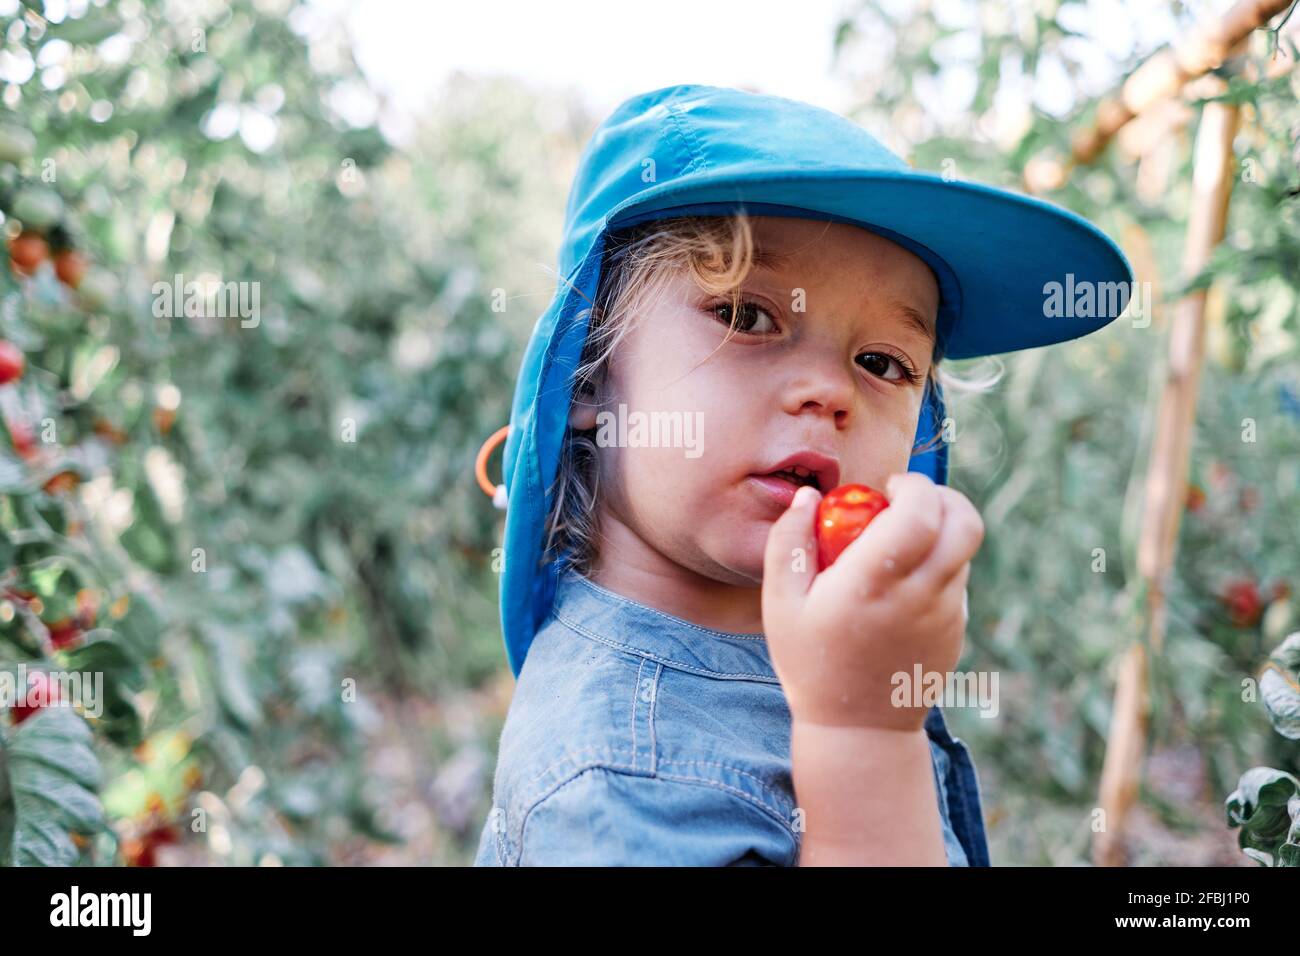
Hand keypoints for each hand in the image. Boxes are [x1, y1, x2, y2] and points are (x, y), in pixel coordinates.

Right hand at [761, 472, 983, 730]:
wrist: (859, 731)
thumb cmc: (810, 662)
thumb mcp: (780, 603)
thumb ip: (790, 542)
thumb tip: (808, 497)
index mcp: (874, 583)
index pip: (921, 512)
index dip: (912, 486)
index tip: (887, 488)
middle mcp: (920, 595)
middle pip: (965, 522)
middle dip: (942, 496)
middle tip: (909, 500)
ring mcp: (946, 614)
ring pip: (965, 548)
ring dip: (940, 529)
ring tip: (899, 543)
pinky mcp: (957, 629)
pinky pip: (958, 577)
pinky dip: (940, 561)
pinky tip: (903, 580)